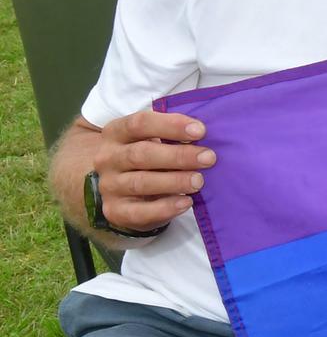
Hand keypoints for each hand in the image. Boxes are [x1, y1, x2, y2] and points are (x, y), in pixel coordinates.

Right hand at [89, 111, 212, 232]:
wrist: (124, 192)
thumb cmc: (149, 158)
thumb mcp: (155, 140)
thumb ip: (173, 136)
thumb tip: (203, 134)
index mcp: (116, 133)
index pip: (139, 124)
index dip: (170, 125)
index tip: (200, 131)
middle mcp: (108, 158)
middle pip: (141, 154)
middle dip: (178, 156)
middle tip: (208, 158)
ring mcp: (109, 186)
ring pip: (140, 183)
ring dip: (174, 181)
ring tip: (199, 181)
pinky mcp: (115, 211)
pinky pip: (139, 212)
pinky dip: (165, 208)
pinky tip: (186, 202)